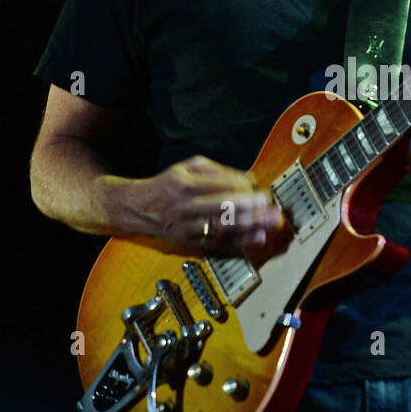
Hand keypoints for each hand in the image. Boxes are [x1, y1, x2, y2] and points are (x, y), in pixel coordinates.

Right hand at [113, 156, 282, 249]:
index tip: (259, 189)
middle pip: (224, 207)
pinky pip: (218, 243)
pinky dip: (239, 242)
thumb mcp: (187, 167)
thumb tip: (248, 177)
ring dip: (250, 226)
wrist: (138, 208)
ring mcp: (187, 226)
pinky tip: (256, 238)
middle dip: (251, 208)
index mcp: (185, 183)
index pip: (220, 184)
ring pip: (223, 227)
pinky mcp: (190, 241)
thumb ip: (217, 170)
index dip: (243, 187)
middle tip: (272, 208)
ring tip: (270, 223)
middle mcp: (185, 206)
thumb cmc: (167, 184)